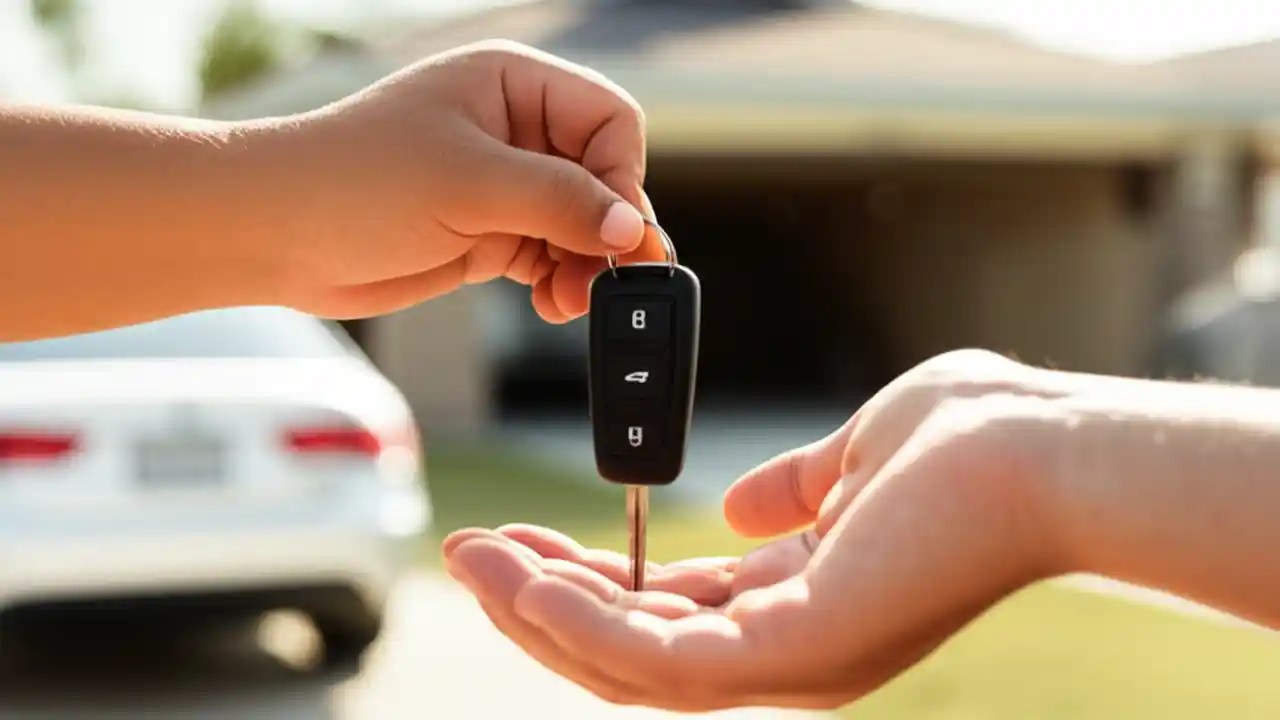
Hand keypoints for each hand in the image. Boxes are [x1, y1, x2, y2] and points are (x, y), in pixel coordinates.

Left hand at [249, 40, 662, 322]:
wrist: (272, 234)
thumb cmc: (351, 181)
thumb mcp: (468, 184)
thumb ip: (558, 202)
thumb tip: (629, 229)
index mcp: (512, 85)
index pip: (608, 121)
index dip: (621, 177)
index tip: (617, 234)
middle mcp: (514, 130)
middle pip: (601, 178)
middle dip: (605, 231)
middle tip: (605, 280)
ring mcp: (500, 185)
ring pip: (579, 225)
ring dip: (585, 266)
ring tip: (570, 301)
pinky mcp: (486, 233)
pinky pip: (549, 257)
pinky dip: (559, 282)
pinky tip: (552, 304)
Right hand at [443, 350, 1073, 710]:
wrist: (1052, 450)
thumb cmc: (975, 444)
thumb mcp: (853, 459)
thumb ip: (790, 492)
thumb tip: (735, 506)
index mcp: (801, 603)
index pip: (667, 614)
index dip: (585, 581)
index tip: (519, 536)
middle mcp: (789, 650)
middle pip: (631, 651)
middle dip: (540, 604)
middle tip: (466, 553)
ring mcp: (792, 664)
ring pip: (627, 667)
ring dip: (537, 614)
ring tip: (470, 561)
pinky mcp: (793, 653)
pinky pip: (654, 655)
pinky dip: (577, 619)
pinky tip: (520, 571)